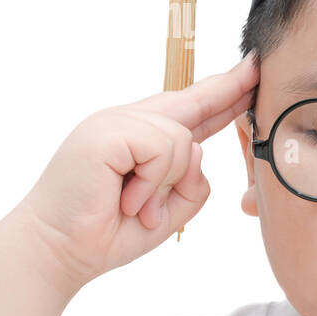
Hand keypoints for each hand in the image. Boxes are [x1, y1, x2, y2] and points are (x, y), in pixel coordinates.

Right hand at [15, 53, 259, 289]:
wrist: (59, 250)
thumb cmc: (110, 231)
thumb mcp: (170, 209)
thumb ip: (194, 182)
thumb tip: (201, 149)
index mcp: (144, 137)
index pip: (193, 109)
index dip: (225, 92)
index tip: (253, 72)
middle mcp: (131, 122)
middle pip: (192, 99)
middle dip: (229, 87)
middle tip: (257, 65)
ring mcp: (117, 122)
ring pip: (184, 139)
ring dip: (166, 184)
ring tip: (136, 208)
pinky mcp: (108, 131)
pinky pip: (163, 149)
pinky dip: (152, 182)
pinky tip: (128, 200)